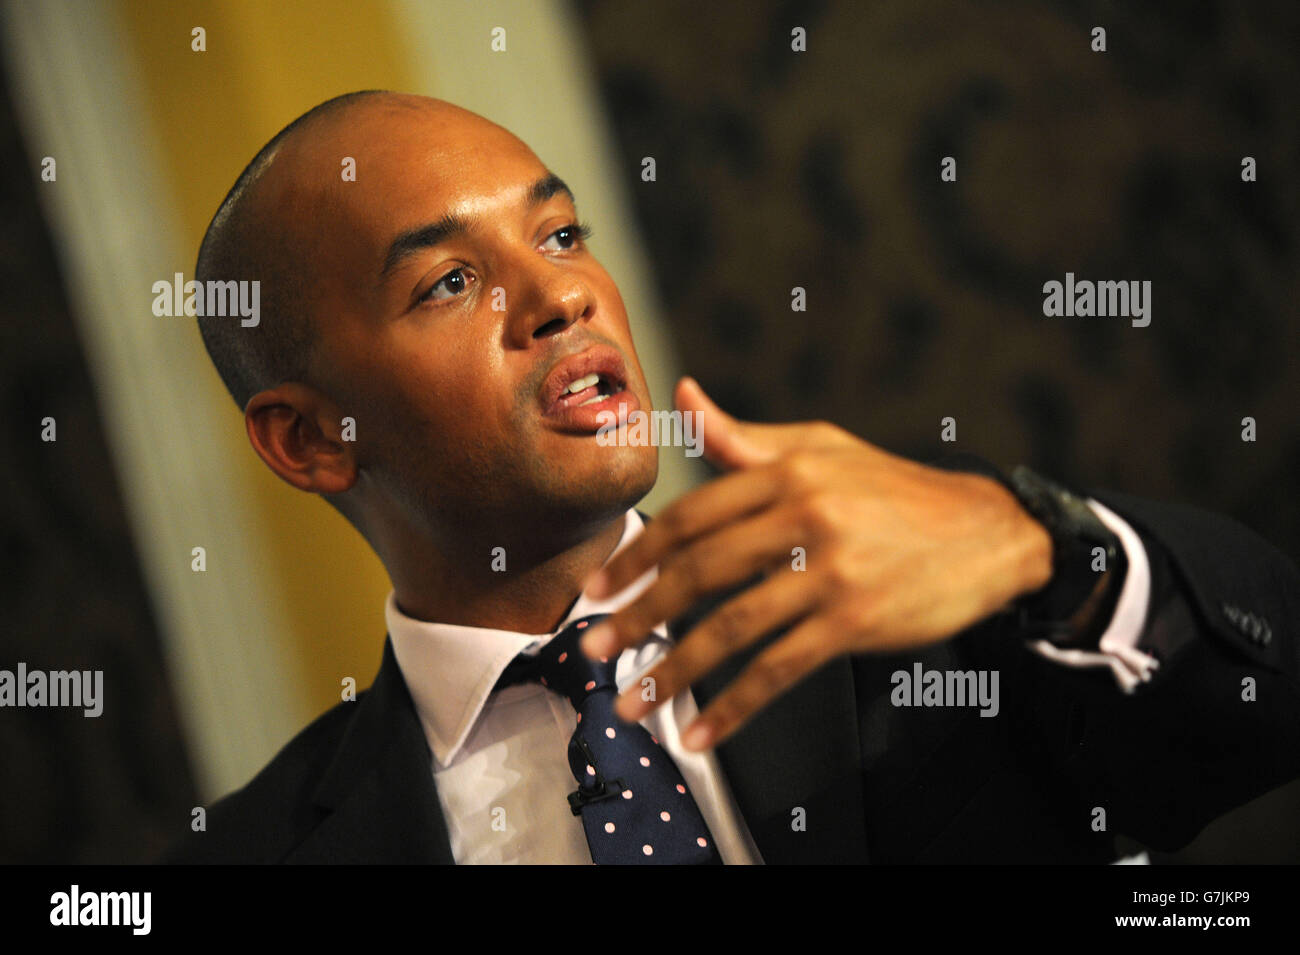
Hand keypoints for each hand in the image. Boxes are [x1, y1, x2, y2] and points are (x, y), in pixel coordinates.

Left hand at [580, 377, 1052, 750]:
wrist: (989, 532)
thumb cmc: (896, 491)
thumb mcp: (822, 448)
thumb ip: (745, 437)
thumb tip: (687, 398)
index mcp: (787, 471)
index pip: (691, 516)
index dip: (637, 555)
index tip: (599, 587)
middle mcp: (804, 515)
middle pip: (699, 571)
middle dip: (638, 616)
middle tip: (596, 647)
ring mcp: (830, 571)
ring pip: (731, 627)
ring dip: (673, 671)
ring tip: (632, 700)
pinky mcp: (854, 621)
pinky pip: (779, 670)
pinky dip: (734, 706)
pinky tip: (702, 730)